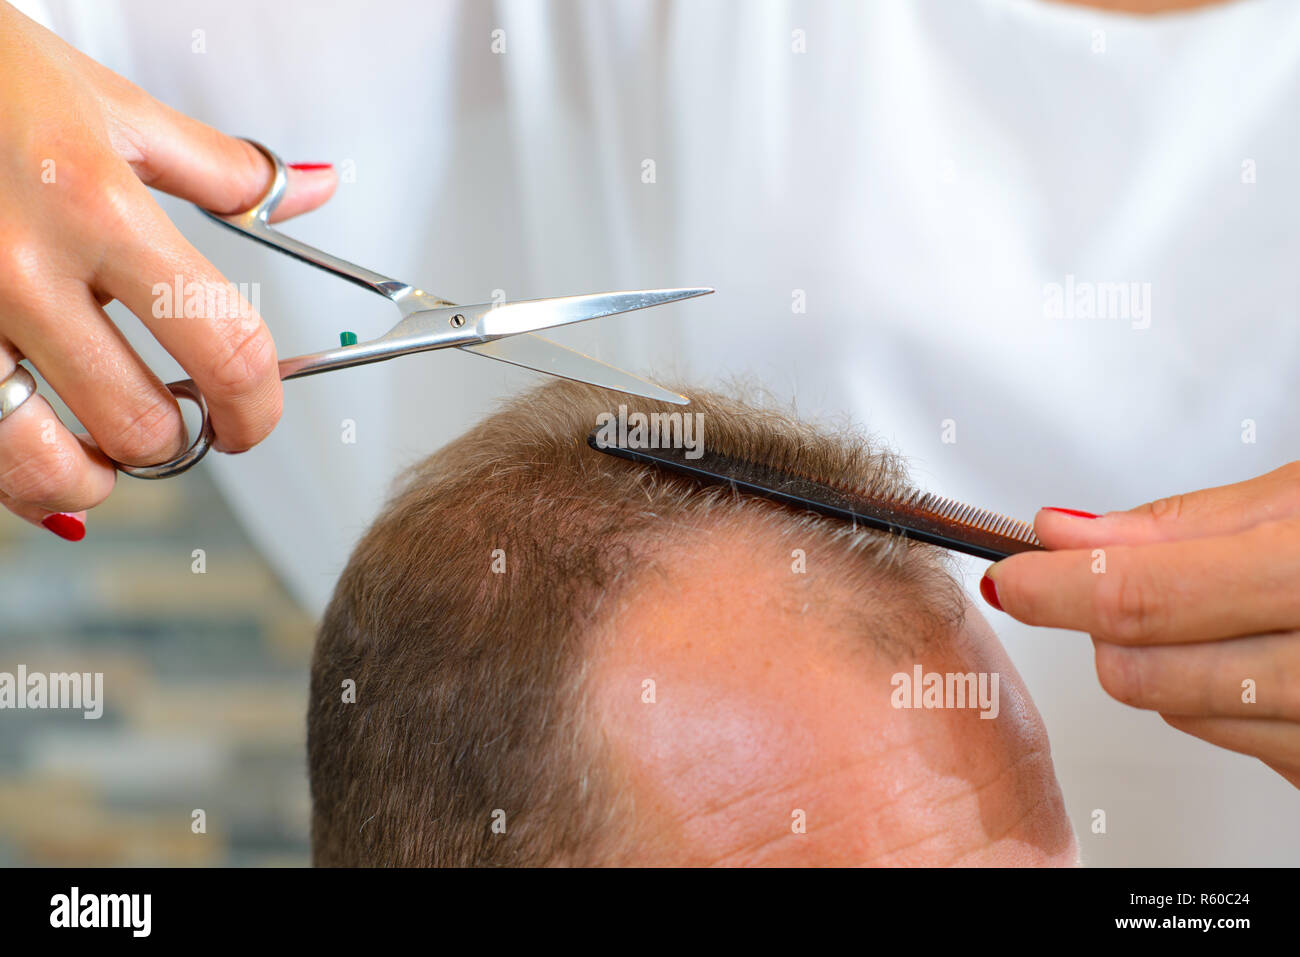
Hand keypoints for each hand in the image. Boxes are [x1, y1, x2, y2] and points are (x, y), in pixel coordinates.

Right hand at [0, 2, 336, 537]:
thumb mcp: (115, 110)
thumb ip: (225, 170)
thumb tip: (314, 191)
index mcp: (97, 208)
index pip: (223, 348)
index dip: (257, 407)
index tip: (254, 418)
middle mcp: (21, 268)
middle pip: (139, 424)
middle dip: (175, 441)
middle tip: (176, 424)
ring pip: (42, 465)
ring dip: (90, 479)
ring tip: (102, 458)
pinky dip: (17, 474)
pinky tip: (39, 444)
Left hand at [980, 462, 1299, 788]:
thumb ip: (1191, 524)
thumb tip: (1070, 533)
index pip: (1149, 597)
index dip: (1059, 585)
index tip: (1016, 574)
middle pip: (1147, 670)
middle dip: (1108, 620)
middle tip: (1119, 572)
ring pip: (1181, 712)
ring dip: (1166, 659)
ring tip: (1225, 605)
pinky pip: (1238, 743)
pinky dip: (1217, 698)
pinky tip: (1260, 652)